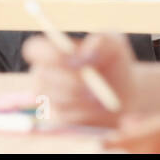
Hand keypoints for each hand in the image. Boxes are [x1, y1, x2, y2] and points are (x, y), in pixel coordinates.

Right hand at [22, 32, 138, 126]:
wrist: (125, 95)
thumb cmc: (115, 64)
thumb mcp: (115, 44)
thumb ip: (101, 40)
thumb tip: (82, 53)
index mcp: (51, 52)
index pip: (34, 49)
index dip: (48, 53)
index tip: (71, 58)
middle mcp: (45, 75)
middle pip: (42, 77)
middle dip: (67, 79)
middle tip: (88, 82)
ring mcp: (50, 98)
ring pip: (54, 98)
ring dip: (78, 97)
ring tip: (98, 95)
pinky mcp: (59, 119)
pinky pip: (65, 116)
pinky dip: (84, 112)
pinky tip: (97, 107)